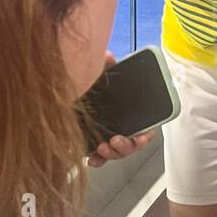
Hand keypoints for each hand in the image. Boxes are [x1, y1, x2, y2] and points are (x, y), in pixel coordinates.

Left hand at [86, 52, 156, 166]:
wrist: (71, 95)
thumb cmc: (94, 86)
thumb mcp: (102, 75)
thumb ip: (106, 66)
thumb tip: (108, 56)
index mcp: (131, 113)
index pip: (145, 128)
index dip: (145, 136)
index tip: (142, 136)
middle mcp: (123, 127)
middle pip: (131, 144)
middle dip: (126, 146)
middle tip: (116, 140)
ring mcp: (110, 138)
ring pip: (117, 152)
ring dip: (113, 153)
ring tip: (102, 148)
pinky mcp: (95, 145)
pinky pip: (101, 157)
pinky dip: (98, 160)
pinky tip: (92, 159)